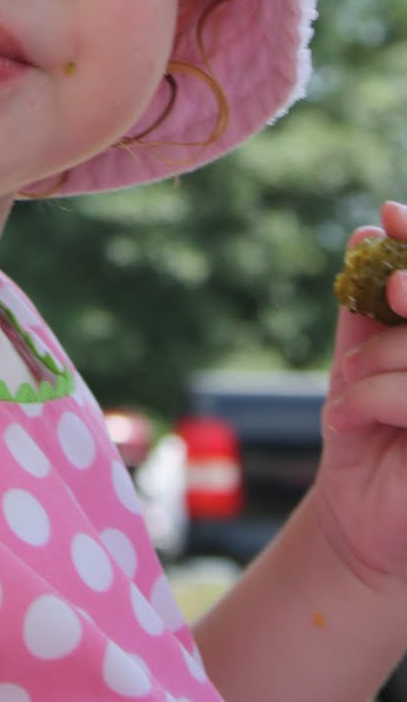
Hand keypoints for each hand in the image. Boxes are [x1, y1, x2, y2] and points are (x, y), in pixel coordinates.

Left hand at [315, 199, 406, 588]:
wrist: (359, 520)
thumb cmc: (368, 434)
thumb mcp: (363, 355)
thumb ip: (370, 299)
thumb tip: (371, 231)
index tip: (389, 216)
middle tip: (385, 296)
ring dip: (378, 357)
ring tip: (349, 386)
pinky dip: (371, 397)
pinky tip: (346, 417)